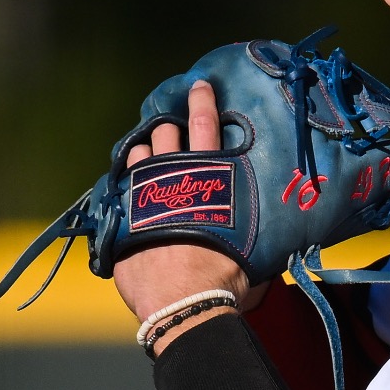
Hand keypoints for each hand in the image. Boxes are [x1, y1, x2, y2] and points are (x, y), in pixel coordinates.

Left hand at [113, 79, 265, 352]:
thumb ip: (249, 230)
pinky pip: (121, 189)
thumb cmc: (224, 276)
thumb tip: (269, 237)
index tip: (199, 85)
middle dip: (169, 127)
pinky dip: (127, 182)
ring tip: (148, 151)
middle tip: (171, 127)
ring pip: (139, 156)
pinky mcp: (124, 219)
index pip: (205, 127)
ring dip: (145, 150)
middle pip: (166, 136)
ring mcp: (144, 197)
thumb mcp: (249, 247)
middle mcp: (173, 179)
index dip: (202, 102)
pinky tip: (129, 184)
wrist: (185, 303)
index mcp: (210, 180)